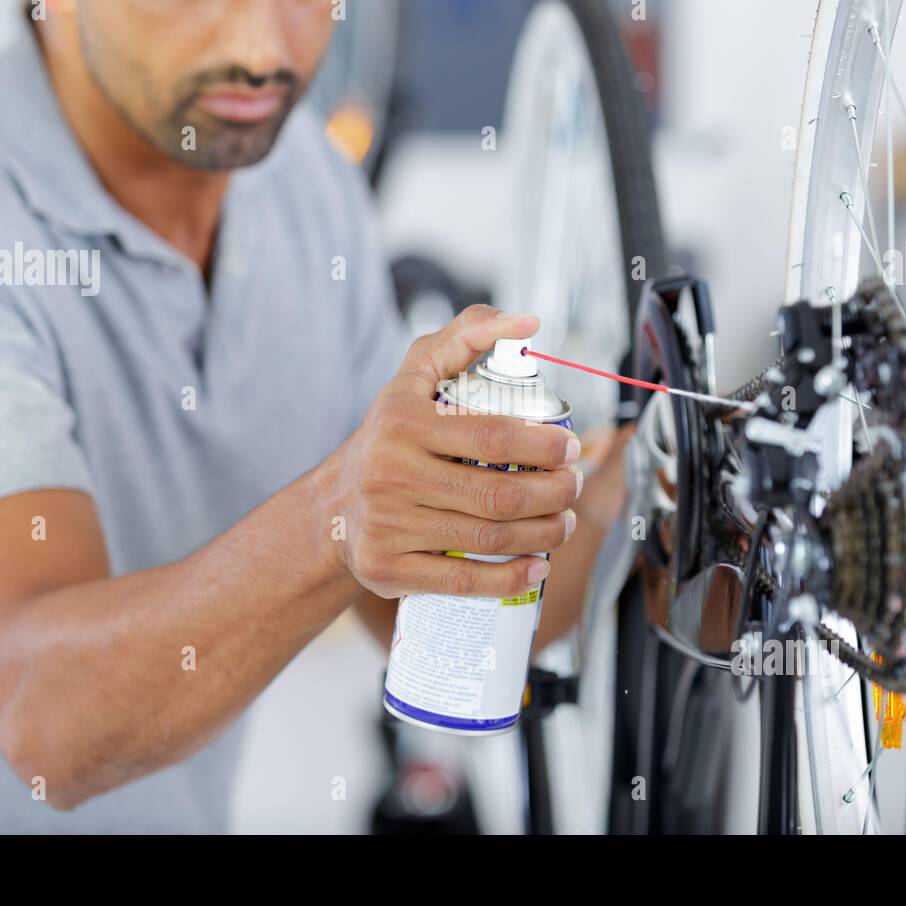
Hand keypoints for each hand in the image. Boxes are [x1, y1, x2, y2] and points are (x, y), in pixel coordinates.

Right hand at [323, 305, 583, 599]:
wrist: (333, 507)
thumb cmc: (391, 436)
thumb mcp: (417, 374)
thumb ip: (468, 336)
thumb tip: (528, 323)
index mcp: (403, 422)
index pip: (492, 436)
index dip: (544, 445)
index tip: (570, 449)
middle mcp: (391, 474)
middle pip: (498, 494)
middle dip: (554, 495)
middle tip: (572, 488)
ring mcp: (387, 526)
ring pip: (487, 539)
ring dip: (543, 535)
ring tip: (563, 523)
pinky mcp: (387, 569)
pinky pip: (461, 581)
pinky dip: (509, 579)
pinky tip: (537, 568)